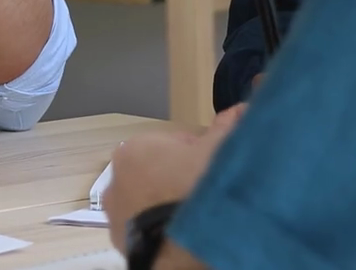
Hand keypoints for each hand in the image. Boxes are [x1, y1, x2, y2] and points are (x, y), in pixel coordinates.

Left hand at [103, 105, 245, 251]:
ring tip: (196, 215)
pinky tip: (183, 233)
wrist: (183, 247)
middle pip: (158, 173)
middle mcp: (116, 179)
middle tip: (208, 192)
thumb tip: (240, 108)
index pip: (172, 144)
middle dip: (180, 179)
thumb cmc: (197, 189)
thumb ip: (227, 127)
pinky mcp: (121, 242)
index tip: (214, 167)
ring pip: (149, 202)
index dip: (198, 154)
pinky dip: (161, 228)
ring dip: (168, 205)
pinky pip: (145, 227)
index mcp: (135, 149)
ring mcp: (115, 213)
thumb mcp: (218, 151)